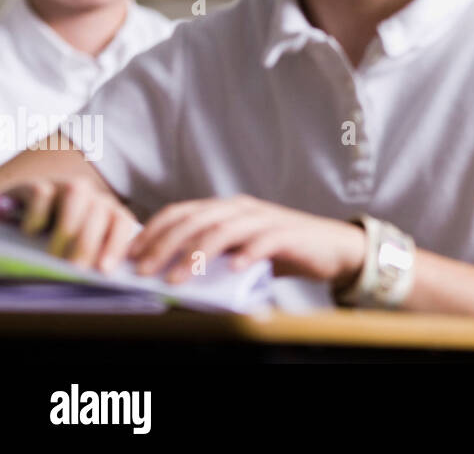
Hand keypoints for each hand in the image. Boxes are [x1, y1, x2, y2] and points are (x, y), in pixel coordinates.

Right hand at [4, 179, 138, 273]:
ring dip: (67, 227)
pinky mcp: (37, 184)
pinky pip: (43, 192)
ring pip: (76, 193)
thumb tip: (99, 276)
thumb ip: (91, 259)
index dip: (117, 244)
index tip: (104, 270)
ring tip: (53, 256)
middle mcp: (92, 196)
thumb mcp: (77, 252)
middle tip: (74, 269)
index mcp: (108, 212)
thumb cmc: (55, 244)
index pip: (123, 221)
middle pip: (100, 210)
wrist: (21, 220)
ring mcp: (64, 186)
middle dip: (88, 243)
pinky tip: (30, 233)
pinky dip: (37, 214)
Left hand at [126, 195, 365, 289]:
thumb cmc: (280, 252)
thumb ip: (212, 256)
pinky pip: (263, 241)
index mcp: (226, 209)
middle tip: (143, 272)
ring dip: (196, 255)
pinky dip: (247, 254)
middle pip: (196, 220)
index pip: (181, 212)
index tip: (128, 255)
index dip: (152, 231)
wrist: (331, 248)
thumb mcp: (239, 251)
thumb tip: (166, 276)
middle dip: (164, 246)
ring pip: (223, 231)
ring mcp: (265, 220)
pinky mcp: (288, 235)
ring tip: (177, 279)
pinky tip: (233, 269)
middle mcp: (242, 209)